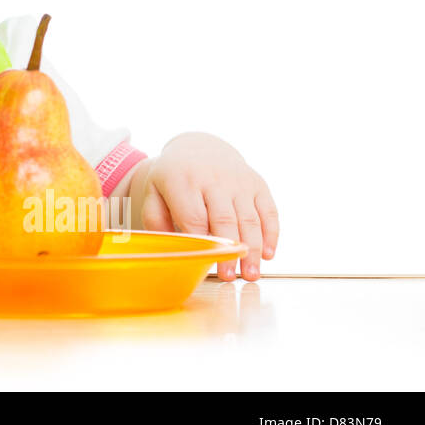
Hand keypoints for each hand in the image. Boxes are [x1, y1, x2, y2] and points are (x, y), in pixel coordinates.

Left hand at [135, 132, 278, 280]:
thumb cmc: (174, 178)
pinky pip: (268, 211)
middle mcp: (213, 178)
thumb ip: (154, 219)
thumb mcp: (153, 191)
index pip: (193, 217)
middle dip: (229, 252)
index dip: (201, 242)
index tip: (204, 263)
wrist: (200, 147)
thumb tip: (171, 247)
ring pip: (249, 219)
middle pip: (224, 220)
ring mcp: (238, 181)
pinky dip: (271, 235)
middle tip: (229, 277)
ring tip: (251, 275)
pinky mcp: (257, 184)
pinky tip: (267, 255)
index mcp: (182, 180)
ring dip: (252, 250)